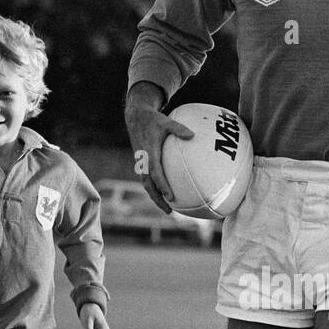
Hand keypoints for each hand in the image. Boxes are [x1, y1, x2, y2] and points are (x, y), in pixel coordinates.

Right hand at [125, 83, 193, 212]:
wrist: (136, 117)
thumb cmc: (153, 119)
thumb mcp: (166, 121)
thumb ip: (179, 129)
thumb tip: (192, 135)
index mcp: (148, 151)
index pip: (155, 172)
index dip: (161, 184)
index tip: (170, 196)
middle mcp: (143, 160)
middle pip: (148, 184)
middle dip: (157, 198)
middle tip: (169, 211)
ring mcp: (141, 162)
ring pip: (146, 184)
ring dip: (155, 197)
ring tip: (168, 209)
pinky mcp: (141, 163)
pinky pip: (147, 179)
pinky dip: (154, 189)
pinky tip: (165, 195)